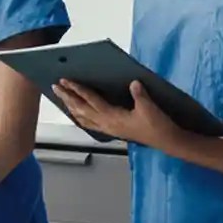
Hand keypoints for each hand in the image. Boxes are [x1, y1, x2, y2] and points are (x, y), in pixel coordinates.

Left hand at [52, 79, 182, 147]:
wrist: (167, 141)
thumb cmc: (158, 125)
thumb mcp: (149, 108)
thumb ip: (140, 95)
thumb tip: (133, 82)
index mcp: (112, 117)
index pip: (90, 100)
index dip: (77, 89)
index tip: (65, 81)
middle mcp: (106, 123)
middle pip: (81, 109)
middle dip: (67, 97)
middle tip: (55, 87)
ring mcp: (108, 128)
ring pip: (83, 117)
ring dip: (71, 107)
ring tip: (62, 98)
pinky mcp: (113, 130)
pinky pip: (90, 123)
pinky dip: (80, 117)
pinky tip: (77, 114)